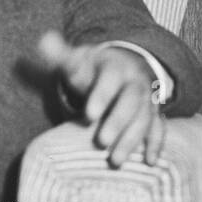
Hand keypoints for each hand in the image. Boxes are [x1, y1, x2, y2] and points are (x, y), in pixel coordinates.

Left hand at [34, 30, 164, 167]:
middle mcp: (135, 83)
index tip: (89, 115)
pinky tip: (150, 162)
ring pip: (145, 119)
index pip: (110, 80)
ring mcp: (147, 100)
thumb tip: (42, 40)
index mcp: (115, 67)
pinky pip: (158, 129)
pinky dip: (156, 145)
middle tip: (100, 142)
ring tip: (115, 160)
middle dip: (117, 122)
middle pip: (130, 102)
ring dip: (132, 140)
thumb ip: (59, 54)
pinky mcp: (153, 115)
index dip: (101, 96)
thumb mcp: (78, 58)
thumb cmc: (92, 68)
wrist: (122, 67)